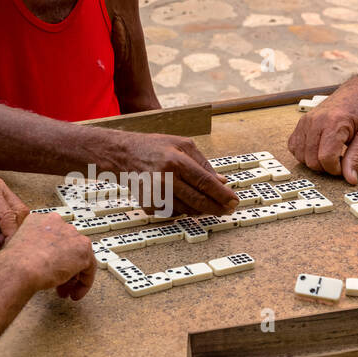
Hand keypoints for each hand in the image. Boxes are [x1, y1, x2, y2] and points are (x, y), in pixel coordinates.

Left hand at [0, 175, 27, 256]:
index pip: (9, 216)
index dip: (10, 236)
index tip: (5, 251)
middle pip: (20, 213)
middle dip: (12, 232)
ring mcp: (1, 190)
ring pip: (18, 214)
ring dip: (9, 230)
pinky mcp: (0, 197)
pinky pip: (11, 214)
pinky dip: (5, 227)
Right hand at [0, 212, 95, 300]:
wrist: (19, 268)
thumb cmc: (14, 264)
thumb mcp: (19, 250)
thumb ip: (32, 250)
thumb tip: (38, 262)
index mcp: (40, 220)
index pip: (54, 239)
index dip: (53, 258)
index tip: (50, 270)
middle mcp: (57, 223)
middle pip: (68, 248)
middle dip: (64, 268)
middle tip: (59, 285)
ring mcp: (71, 234)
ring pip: (79, 257)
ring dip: (73, 277)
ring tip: (65, 292)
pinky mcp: (82, 248)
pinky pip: (88, 268)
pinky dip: (83, 283)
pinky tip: (74, 293)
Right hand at [113, 132, 237, 216]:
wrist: (122, 154)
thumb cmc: (155, 146)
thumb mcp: (182, 144)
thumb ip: (203, 163)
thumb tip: (222, 182)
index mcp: (176, 161)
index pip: (205, 182)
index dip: (222, 194)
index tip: (234, 201)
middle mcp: (165, 179)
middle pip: (198, 200)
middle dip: (217, 207)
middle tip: (228, 211)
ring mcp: (155, 194)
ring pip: (187, 210)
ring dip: (201, 209)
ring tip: (209, 205)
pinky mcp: (149, 204)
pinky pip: (173, 212)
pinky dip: (183, 209)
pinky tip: (184, 200)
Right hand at [287, 73, 357, 181]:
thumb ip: (356, 158)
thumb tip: (350, 179)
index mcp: (334, 122)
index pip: (325, 157)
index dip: (335, 169)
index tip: (344, 167)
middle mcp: (315, 120)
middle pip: (311, 160)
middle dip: (325, 167)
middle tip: (339, 160)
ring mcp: (305, 121)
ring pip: (300, 156)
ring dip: (314, 161)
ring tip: (330, 154)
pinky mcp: (301, 123)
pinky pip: (293, 146)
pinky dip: (303, 154)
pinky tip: (317, 150)